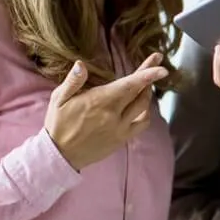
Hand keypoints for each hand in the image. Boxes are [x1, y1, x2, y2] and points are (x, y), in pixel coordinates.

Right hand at [44, 56, 167, 171]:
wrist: (60, 155)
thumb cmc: (58, 124)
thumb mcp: (59, 99)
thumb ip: (72, 81)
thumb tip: (80, 64)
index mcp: (99, 101)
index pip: (129, 85)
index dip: (147, 74)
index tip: (161, 65)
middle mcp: (114, 115)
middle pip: (140, 92)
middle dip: (150, 76)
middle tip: (157, 65)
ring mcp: (120, 128)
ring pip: (143, 107)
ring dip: (147, 93)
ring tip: (146, 83)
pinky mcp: (122, 139)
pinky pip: (142, 124)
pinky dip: (145, 113)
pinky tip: (141, 106)